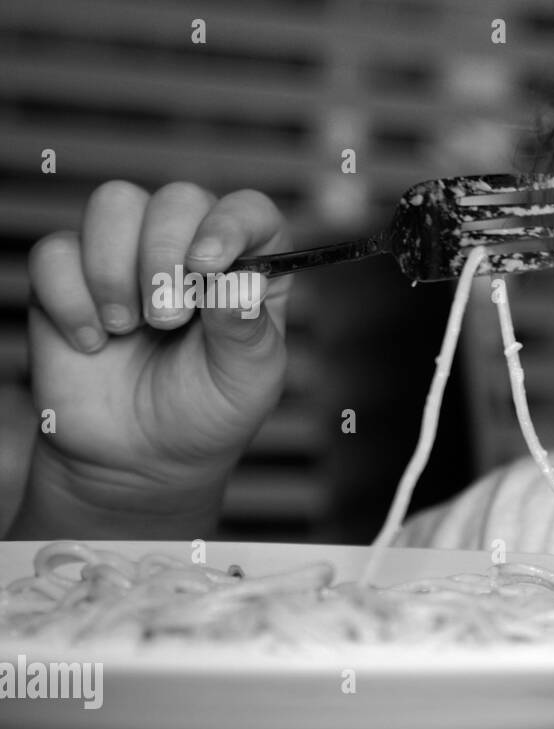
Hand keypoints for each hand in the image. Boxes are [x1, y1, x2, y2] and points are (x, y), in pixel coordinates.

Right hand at [25, 180, 292, 500]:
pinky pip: (56, 251)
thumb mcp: (247, 380)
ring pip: (113, 204)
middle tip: (167, 321)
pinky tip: (93, 341)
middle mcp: (188, 248)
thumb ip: (247, 330)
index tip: (208, 264)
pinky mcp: (70, 277)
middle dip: (166, 256)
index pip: (249, 211)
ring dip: (116, 267)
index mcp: (246, 266)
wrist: (141, 457)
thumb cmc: (207, 410)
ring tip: (129, 328)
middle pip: (176, 198)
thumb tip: (237, 284)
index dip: (230, 223)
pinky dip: (71, 297)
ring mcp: (126, 256)